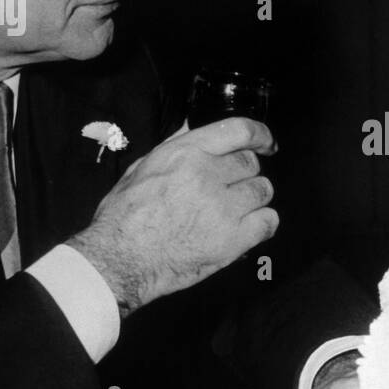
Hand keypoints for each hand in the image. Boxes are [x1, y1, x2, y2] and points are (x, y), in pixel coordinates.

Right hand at [67, 117, 277, 314]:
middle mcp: (206, 175)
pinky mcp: (232, 239)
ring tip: (234, 211)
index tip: (266, 142)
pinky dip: (262, 224)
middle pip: (251, 163)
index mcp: (185, 154)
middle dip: (244, 174)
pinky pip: (269, 221)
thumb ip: (174, 147)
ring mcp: (222, 208)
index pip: (239, 131)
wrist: (119, 261)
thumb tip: (194, 128)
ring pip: (263, 191)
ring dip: (253, 199)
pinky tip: (246, 229)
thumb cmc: (123, 217)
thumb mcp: (141, 169)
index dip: (260, 134)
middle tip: (229, 190)